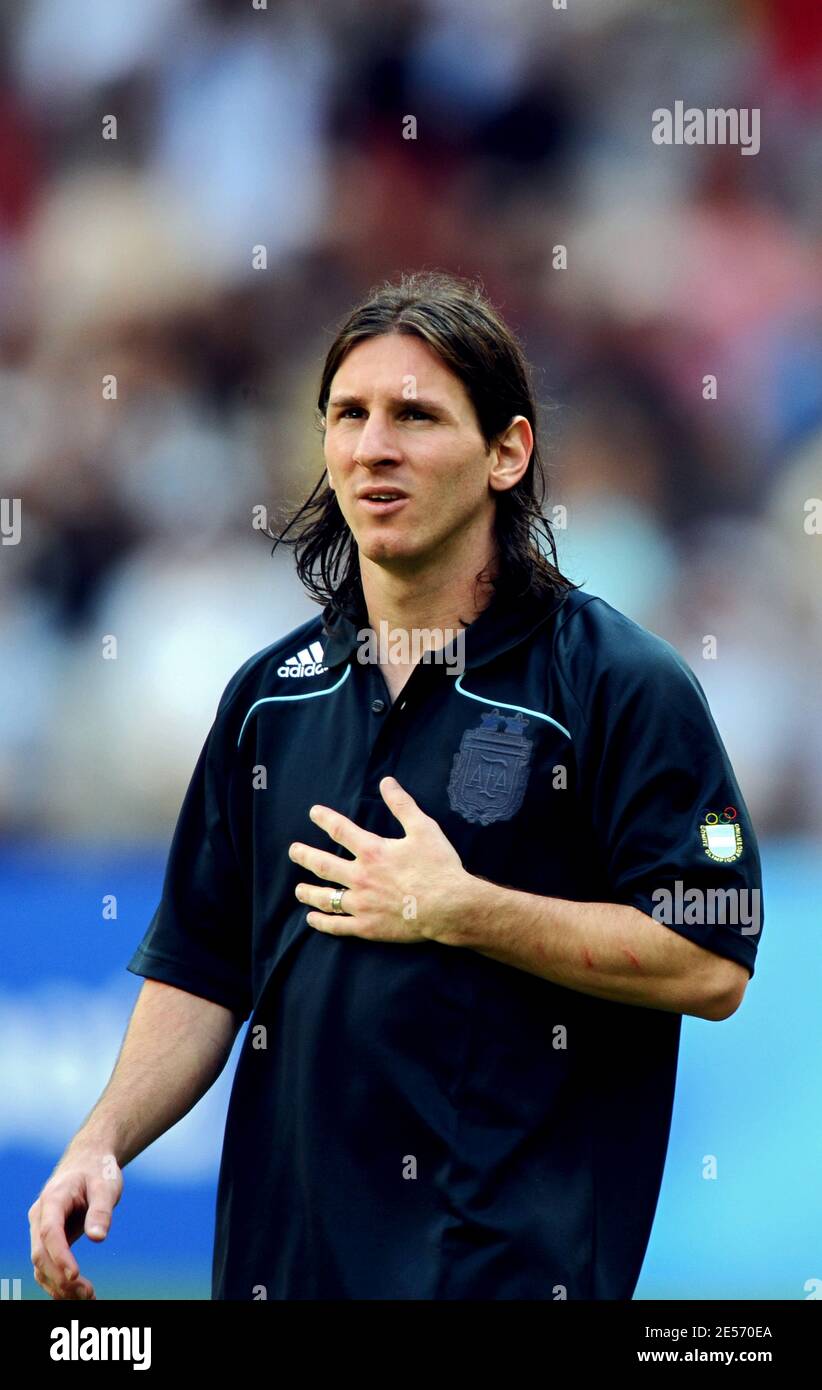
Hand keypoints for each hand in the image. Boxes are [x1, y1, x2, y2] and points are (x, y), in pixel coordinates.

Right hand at [29, 1148, 122, 1299]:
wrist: (88, 1161)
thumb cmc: (98, 1171)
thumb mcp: (106, 1185)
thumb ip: (101, 1210)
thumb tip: (98, 1238)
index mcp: (53, 1198)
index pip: (49, 1232)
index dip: (60, 1257)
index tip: (75, 1276)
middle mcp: (40, 1216)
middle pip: (41, 1254)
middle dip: (60, 1278)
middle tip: (88, 1294)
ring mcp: (40, 1228)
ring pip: (40, 1264)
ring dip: (58, 1286)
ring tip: (87, 1297)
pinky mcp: (48, 1238)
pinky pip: (47, 1265)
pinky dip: (58, 1282)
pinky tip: (76, 1295)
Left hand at [288, 775, 470, 943]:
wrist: (449, 907)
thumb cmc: (439, 867)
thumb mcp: (424, 829)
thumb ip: (402, 805)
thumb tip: (387, 782)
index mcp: (372, 851)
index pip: (341, 830)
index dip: (325, 819)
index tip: (314, 813)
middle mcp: (360, 877)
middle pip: (323, 865)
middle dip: (305, 856)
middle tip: (294, 851)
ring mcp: (361, 904)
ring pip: (326, 898)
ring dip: (308, 892)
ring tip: (298, 889)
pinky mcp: (367, 927)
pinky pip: (337, 926)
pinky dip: (322, 922)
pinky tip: (312, 919)